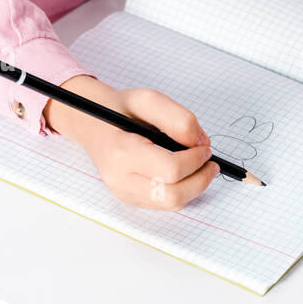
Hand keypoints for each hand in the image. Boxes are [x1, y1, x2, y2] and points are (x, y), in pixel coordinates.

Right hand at [42, 75, 218, 209]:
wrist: (92, 123)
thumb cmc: (119, 110)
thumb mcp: (148, 99)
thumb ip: (178, 118)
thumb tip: (199, 142)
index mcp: (122, 152)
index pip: (170, 169)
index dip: (195, 159)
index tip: (205, 146)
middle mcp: (120, 179)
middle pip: (173, 196)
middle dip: (200, 180)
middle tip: (210, 162)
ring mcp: (124, 193)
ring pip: (171, 204)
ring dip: (194, 187)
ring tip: (200, 166)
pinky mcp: (129, 199)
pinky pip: (164, 204)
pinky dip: (181, 190)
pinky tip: (184, 173)